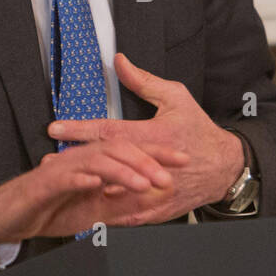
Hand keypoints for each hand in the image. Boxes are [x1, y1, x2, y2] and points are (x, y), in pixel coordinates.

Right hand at [0, 136, 191, 242]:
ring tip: (142, 183)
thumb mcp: (95, 211)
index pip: (131, 153)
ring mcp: (63, 170)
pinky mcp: (46, 184)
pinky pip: (66, 179)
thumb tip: (150, 203)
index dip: (158, 155)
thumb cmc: (51, 209)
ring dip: (121, 172)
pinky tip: (96, 185)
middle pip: (118, 151)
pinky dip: (82, 180)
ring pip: (97, 163)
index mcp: (96, 164)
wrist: (11, 216)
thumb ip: (122, 206)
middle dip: (146, 163)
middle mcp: (82, 160)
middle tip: (167, 178)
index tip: (183, 160)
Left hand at [44, 52, 243, 227]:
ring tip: (63, 184)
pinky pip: (130, 213)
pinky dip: (110, 213)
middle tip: (49, 160)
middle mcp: (152, 163)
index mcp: (155, 134)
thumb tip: (119, 62)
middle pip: (106, 163)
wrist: (225, 167)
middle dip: (75, 161)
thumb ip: (144, 81)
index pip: (110, 131)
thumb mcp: (176, 97)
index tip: (56, 127)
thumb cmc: (198, 129)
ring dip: (87, 188)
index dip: (81, 129)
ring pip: (115, 192)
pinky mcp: (159, 208)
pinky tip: (88, 210)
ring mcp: (155, 188)